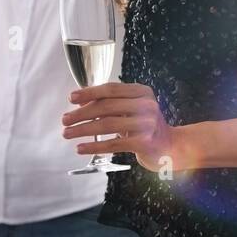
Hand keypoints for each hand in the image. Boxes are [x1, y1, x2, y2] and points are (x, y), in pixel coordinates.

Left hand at [62, 82, 181, 172]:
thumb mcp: (134, 109)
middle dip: (81, 113)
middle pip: (107, 106)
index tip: (71, 98)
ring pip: (107, 124)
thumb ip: (112, 104)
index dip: (89, 92)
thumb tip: (80, 104)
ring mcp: (147, 124)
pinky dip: (94, 145)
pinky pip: (113, 143)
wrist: (171, 146)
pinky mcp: (144, 142)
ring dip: (83, 129)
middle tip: (65, 120)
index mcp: (143, 92)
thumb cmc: (147, 126)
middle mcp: (147, 105)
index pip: (111, 89)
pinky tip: (80, 148)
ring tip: (68, 133)